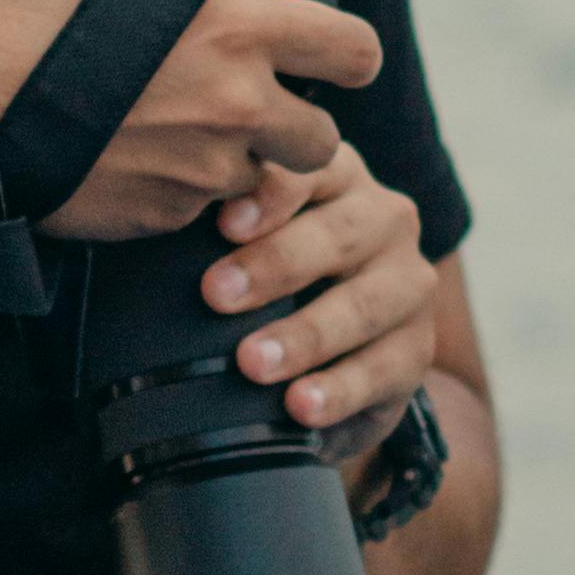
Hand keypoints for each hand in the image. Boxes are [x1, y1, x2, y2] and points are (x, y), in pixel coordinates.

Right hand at [0, 0, 382, 243]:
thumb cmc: (11, 7)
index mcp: (236, 29)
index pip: (356, 52)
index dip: (344, 51)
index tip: (318, 54)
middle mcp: (235, 108)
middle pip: (321, 139)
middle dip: (294, 124)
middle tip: (242, 102)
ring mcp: (199, 175)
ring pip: (258, 181)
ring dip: (235, 162)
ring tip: (177, 131)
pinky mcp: (160, 221)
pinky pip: (197, 211)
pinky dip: (180, 191)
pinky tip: (132, 159)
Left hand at [197, 137, 436, 471]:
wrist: (330, 362)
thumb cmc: (266, 287)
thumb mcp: (242, 249)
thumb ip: (217, 233)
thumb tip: (156, 229)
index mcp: (335, 177)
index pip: (309, 168)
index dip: (270, 193)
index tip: (222, 223)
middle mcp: (383, 218)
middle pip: (337, 234)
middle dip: (275, 264)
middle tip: (216, 294)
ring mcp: (409, 283)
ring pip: (362, 304)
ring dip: (305, 335)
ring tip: (252, 363)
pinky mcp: (419, 348)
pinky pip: (384, 369)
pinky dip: (338, 390)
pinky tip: (301, 406)